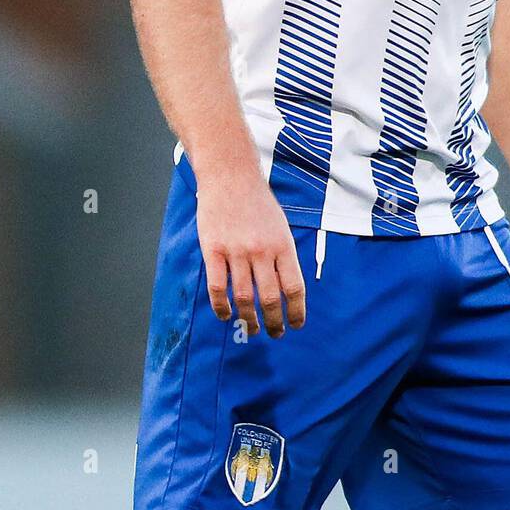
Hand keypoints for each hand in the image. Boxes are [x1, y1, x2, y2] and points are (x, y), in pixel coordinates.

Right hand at [196, 175, 305, 336]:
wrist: (231, 175)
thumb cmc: (257, 202)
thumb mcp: (280, 226)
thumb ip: (283, 255)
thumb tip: (286, 289)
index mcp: (283, 245)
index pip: (294, 287)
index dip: (296, 311)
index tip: (295, 325)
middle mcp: (261, 250)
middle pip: (269, 297)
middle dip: (274, 321)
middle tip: (274, 333)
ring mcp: (236, 251)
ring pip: (244, 297)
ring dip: (248, 319)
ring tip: (252, 329)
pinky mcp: (213, 250)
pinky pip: (218, 287)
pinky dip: (221, 307)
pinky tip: (226, 315)